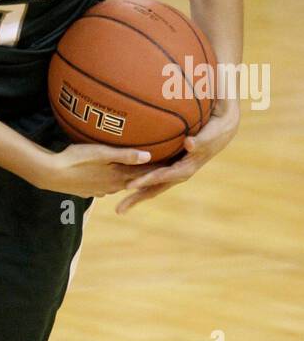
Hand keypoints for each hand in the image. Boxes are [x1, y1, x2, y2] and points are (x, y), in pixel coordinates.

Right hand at [36, 141, 153, 196]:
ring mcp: (99, 190)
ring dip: (129, 179)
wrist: (50, 174)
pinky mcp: (88, 191)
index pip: (144, 172)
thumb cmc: (75, 159)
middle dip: (147, 173)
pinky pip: (106, 187)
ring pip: (120, 184)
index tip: (172, 160)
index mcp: (118, 177)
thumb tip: (149, 156)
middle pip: (134, 180)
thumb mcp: (101, 153)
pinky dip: (112, 181)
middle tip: (161, 165)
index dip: (159, 166)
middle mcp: (112, 186)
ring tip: (137, 171)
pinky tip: (110, 176)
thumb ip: (125, 155)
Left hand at [114, 103, 239, 214]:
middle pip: (154, 189)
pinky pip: (151, 177)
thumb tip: (189, 143)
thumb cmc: (215, 132)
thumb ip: (199, 141)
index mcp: (185, 169)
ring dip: (136, 196)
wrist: (221, 132)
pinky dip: (139, 183)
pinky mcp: (170, 167)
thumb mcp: (210, 135)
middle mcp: (177, 174)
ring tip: (120, 207)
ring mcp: (173, 172)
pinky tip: (124, 186)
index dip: (146, 181)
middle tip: (119, 209)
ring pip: (151, 186)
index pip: (162, 177)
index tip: (130, 186)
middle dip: (137, 199)